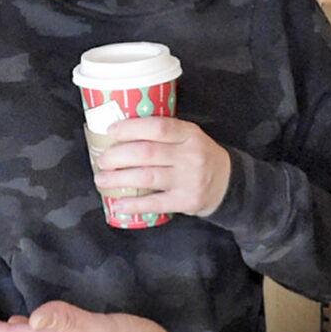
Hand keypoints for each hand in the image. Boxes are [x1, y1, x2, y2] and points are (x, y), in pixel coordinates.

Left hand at [92, 117, 231, 218]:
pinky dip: (133, 204)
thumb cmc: (199, 156)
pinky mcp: (186, 201)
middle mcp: (190, 155)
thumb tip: (120, 130)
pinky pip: (154, 203)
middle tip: (102, 160)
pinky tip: (117, 204)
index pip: (158, 127)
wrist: (228, 183)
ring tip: (102, 179)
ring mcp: (189, 180)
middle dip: (117, 156)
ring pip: (146, 177)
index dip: (131, 128)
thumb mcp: (189, 137)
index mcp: (190, 134)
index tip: (111, 131)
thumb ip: (164, 133)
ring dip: (118, 179)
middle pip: (146, 153)